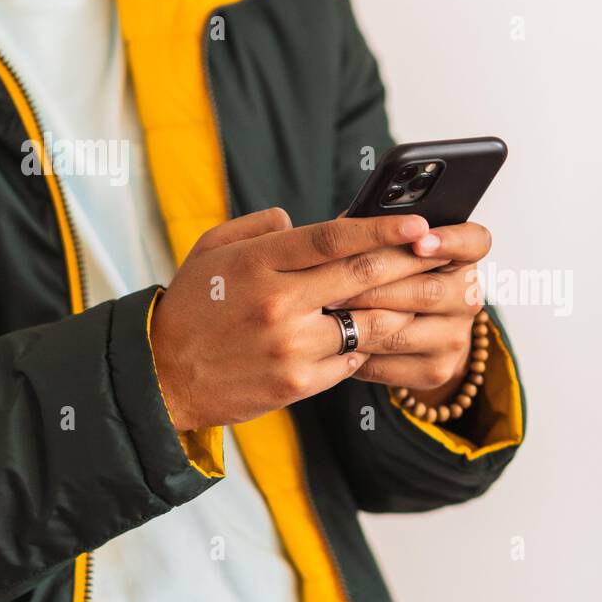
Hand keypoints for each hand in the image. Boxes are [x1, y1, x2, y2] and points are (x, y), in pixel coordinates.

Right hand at [150, 208, 448, 431]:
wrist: (160, 377)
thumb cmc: (190, 307)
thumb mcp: (210, 250)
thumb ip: (258, 227)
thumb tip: (300, 218)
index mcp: (259, 262)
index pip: (334, 238)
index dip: (382, 229)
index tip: (418, 223)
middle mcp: (278, 302)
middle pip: (362, 276)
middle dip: (409, 262)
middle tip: (441, 254)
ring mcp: (290, 346)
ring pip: (367, 322)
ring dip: (398, 308)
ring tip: (422, 296)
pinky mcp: (297, 383)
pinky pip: (351, 359)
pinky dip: (364, 346)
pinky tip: (369, 335)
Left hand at [330, 222, 491, 405]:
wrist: (416, 336)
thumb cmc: (394, 279)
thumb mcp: (393, 250)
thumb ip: (380, 234)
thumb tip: (348, 226)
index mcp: (464, 259)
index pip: (475, 242)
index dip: (450, 241)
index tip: (420, 241)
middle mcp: (468, 298)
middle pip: (427, 291)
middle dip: (376, 286)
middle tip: (334, 284)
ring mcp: (456, 337)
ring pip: (402, 331)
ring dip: (360, 322)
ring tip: (326, 311)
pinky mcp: (437, 369)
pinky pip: (390, 363)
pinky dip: (358, 352)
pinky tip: (336, 340)